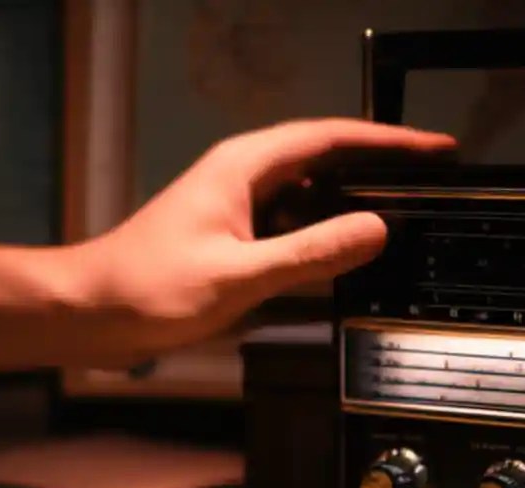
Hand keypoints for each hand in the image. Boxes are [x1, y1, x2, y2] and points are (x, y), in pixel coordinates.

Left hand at [68, 118, 455, 364]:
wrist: (90, 311)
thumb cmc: (146, 286)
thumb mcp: (240, 274)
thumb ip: (311, 252)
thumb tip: (374, 229)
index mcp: (245, 167)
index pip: (332, 138)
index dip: (388, 141)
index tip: (433, 148)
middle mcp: (244, 177)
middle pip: (326, 157)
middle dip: (380, 164)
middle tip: (430, 176)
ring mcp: (239, 205)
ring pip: (311, 192)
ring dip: (353, 199)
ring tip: (402, 209)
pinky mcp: (234, 235)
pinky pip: (293, 223)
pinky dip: (325, 231)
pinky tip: (346, 252)